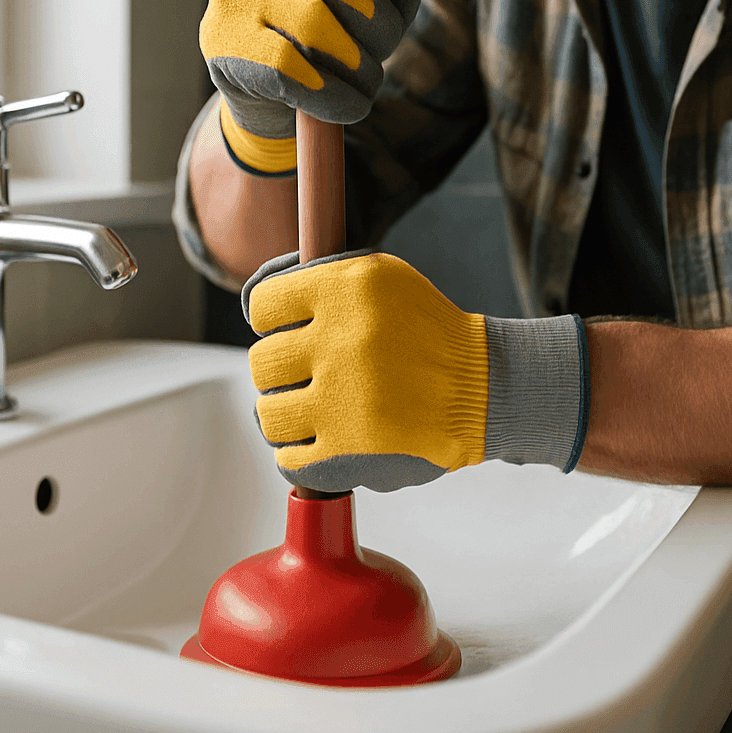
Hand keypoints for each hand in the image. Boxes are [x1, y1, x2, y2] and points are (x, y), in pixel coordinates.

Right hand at [200, 0, 440, 173]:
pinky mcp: (220, 39)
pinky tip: (350, 105)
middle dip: (377, 16)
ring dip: (359, 62)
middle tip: (387, 47)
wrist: (268, 87)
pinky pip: (287, 67)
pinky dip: (333, 94)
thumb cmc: (332, 27)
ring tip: (369, 80)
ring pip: (311, 19)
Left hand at [242, 250, 589, 492]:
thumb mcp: (382, 277)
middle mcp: (341, 341)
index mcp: (346, 290)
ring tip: (314, 406)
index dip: (273, 320)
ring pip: (268, 412)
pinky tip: (322, 435)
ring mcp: (343, 398)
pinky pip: (289, 455)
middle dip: (284, 368)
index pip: (262, 305)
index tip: (292, 329)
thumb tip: (251, 302)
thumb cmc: (423, 329)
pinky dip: (300, 449)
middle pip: (262, 362)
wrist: (480, 388)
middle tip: (313, 371)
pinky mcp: (347, 447)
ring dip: (286, 411)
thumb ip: (319, 276)